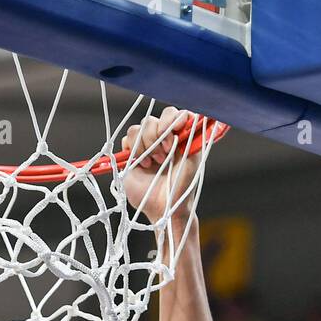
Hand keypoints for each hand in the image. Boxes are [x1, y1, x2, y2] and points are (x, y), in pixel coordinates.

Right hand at [121, 107, 202, 224]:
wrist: (165, 207)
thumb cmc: (182, 186)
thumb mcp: (193, 160)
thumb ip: (193, 137)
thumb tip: (191, 117)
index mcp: (178, 136)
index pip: (174, 114)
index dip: (173, 118)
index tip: (176, 128)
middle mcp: (162, 138)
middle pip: (153, 118)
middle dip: (158, 134)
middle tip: (166, 153)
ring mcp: (146, 146)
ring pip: (138, 128)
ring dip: (146, 144)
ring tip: (154, 162)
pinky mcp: (131, 155)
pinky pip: (127, 139)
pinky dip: (133, 150)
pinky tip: (143, 165)